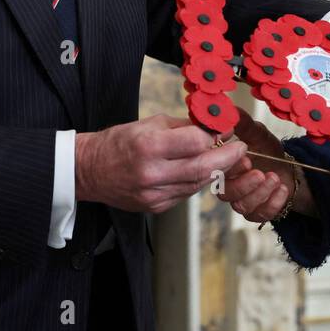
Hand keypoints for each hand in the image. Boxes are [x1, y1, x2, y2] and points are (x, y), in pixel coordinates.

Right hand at [75, 114, 247, 213]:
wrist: (89, 171)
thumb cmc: (118, 142)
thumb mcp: (149, 123)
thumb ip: (183, 127)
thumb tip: (214, 127)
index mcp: (149, 146)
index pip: (196, 142)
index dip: (216, 135)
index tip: (227, 129)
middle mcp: (152, 173)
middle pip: (203, 168)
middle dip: (228, 158)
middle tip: (240, 148)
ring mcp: (154, 195)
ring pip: (198, 184)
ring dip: (216, 170)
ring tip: (226, 158)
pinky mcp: (156, 207)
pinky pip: (186, 194)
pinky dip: (197, 181)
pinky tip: (201, 171)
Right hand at [215, 110, 304, 223]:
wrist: (288, 169)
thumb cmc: (269, 152)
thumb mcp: (258, 134)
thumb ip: (243, 124)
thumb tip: (230, 109)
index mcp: (225, 167)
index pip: (217, 171)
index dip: (230, 167)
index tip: (246, 158)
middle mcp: (229, 186)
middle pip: (226, 193)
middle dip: (244, 184)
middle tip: (260, 173)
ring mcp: (242, 202)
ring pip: (242, 206)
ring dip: (260, 192)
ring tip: (274, 177)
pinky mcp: (256, 213)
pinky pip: (260, 214)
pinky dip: (273, 202)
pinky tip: (282, 189)